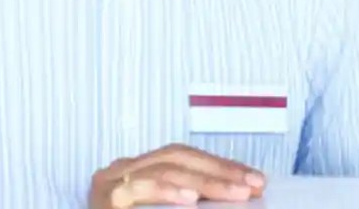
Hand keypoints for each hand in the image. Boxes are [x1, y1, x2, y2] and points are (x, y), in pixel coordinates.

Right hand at [89, 144, 266, 207]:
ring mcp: (110, 183)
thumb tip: (238, 192)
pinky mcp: (103, 200)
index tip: (255, 178)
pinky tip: (190, 200)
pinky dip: (166, 192)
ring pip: (164, 170)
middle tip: (253, 185)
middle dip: (219, 171)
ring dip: (205, 181)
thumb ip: (192, 198)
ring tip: (235, 193)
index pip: (186, 158)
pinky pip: (137, 189)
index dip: (222, 165)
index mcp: (140, 171)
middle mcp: (122, 171)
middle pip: (177, 158)